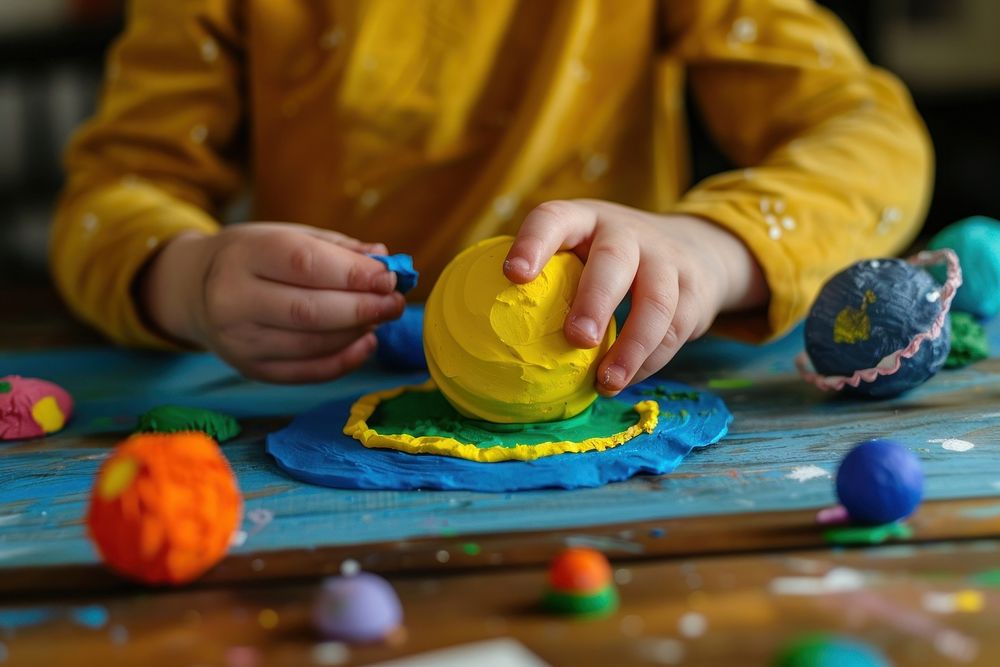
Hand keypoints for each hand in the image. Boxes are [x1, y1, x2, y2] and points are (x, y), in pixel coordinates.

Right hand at [140, 223, 405, 382]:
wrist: (194, 290)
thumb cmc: (253, 257)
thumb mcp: (286, 236)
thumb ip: (336, 248)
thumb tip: (384, 261)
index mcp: (243, 255)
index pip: (304, 265)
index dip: (353, 274)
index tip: (388, 277)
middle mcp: (232, 300)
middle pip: (309, 311)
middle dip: (363, 308)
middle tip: (395, 302)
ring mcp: (239, 341)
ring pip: (312, 344)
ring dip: (357, 332)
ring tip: (380, 316)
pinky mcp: (251, 369)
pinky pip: (308, 372)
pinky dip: (345, 359)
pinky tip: (365, 341)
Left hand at [504, 200, 766, 394]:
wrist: (695, 249)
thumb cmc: (605, 261)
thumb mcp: (577, 252)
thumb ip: (540, 280)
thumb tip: (475, 334)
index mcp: (583, 219)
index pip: (554, 219)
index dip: (533, 244)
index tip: (512, 275)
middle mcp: (626, 232)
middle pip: (614, 261)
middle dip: (595, 300)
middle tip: (576, 338)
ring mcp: (665, 259)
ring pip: (655, 301)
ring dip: (632, 345)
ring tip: (606, 382)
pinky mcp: (694, 290)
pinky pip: (675, 329)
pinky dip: (650, 360)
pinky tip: (624, 380)